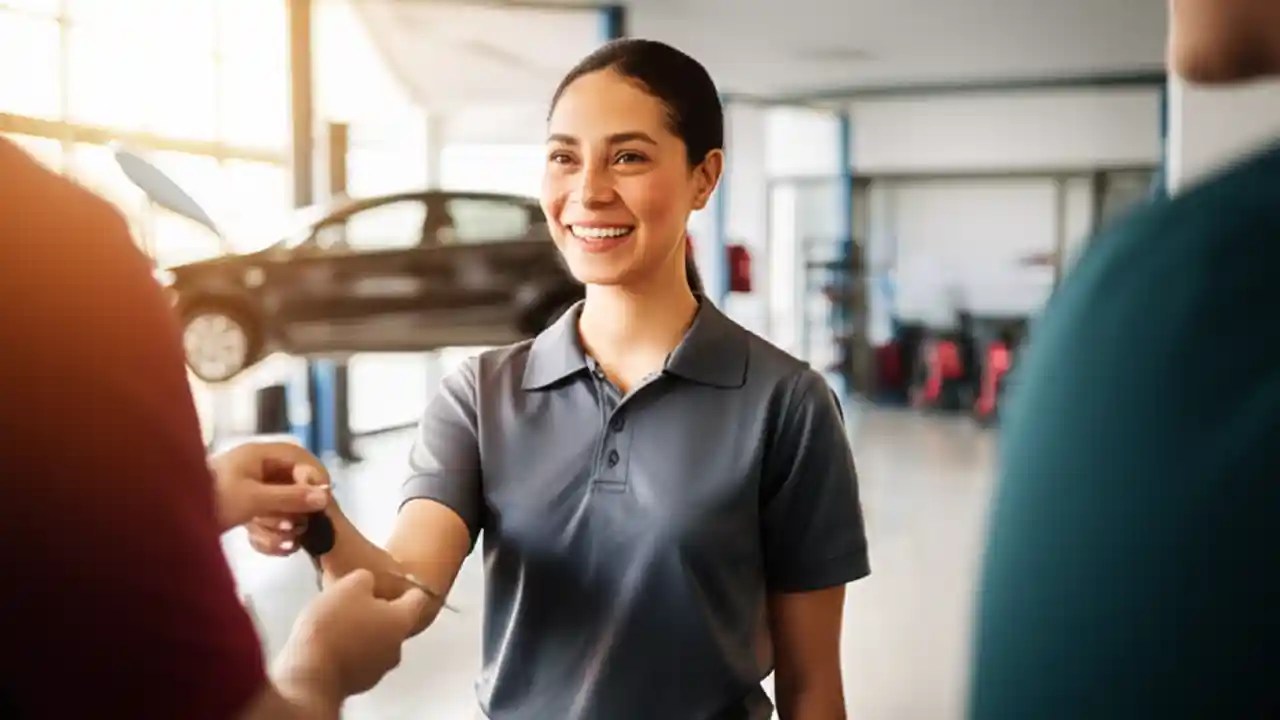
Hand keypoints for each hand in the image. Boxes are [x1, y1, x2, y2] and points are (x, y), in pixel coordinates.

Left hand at [208, 441, 330, 534]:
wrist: (165, 521)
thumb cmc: (209, 500)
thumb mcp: (253, 499)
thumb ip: (290, 497)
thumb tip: (324, 496)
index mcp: (258, 454)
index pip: (299, 458)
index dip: (314, 477)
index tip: (322, 499)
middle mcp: (254, 467)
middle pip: (292, 483)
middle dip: (297, 507)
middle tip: (299, 525)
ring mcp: (246, 487)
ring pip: (280, 502)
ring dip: (283, 522)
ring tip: (283, 539)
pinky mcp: (239, 507)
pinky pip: (265, 515)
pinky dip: (269, 531)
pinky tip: (269, 545)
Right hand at [273, 569, 428, 705]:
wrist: (311, 673)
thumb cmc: (334, 625)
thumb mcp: (349, 586)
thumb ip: (365, 579)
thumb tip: (368, 583)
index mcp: (402, 620)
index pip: (418, 599)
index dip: (406, 587)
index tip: (395, 582)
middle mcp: (397, 648)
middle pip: (395, 623)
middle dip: (378, 612)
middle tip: (357, 600)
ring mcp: (378, 670)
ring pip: (376, 643)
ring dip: (363, 633)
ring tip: (338, 622)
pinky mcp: (358, 685)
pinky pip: (358, 661)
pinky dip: (349, 652)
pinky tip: (329, 643)